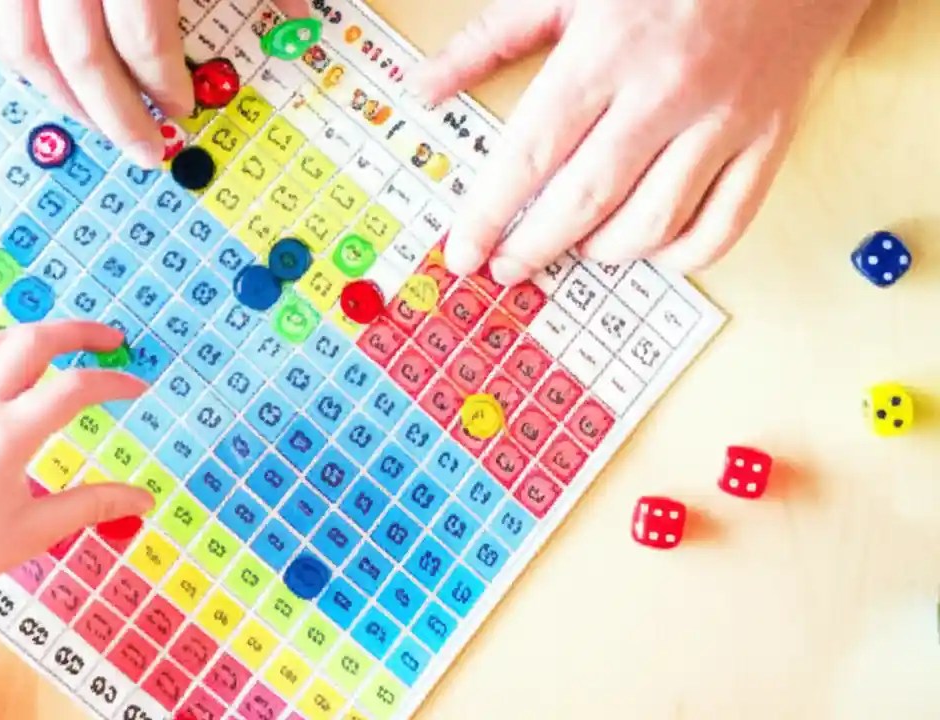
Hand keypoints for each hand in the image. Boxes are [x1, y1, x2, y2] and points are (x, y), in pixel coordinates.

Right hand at [0, 0, 309, 166]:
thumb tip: (295, 15)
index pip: (138, 36)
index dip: (162, 82)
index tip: (181, 107)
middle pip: (75, 56)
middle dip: (113, 115)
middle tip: (144, 147)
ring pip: (19, 45)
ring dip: (60, 98)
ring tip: (99, 121)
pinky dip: (16, 54)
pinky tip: (49, 76)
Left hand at [0, 320, 153, 627]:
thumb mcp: (36, 530)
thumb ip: (93, 504)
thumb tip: (145, 500)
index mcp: (7, 436)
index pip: (75, 389)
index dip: (114, 383)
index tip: (138, 387)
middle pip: (34, 342)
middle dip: (79, 333)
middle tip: (110, 340)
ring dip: (29, 338)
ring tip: (56, 349)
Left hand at [417, 0, 870, 279]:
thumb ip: (494, 37)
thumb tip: (426, 86)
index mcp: (607, 48)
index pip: (532, 154)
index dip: (489, 213)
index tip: (462, 252)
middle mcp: (666, 90)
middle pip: (586, 200)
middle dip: (534, 246)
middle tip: (506, 265)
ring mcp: (725, 119)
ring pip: (654, 224)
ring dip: (601, 252)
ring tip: (575, 246)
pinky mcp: (771, 137)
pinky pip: (724, 225)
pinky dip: (680, 254)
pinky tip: (650, 245)